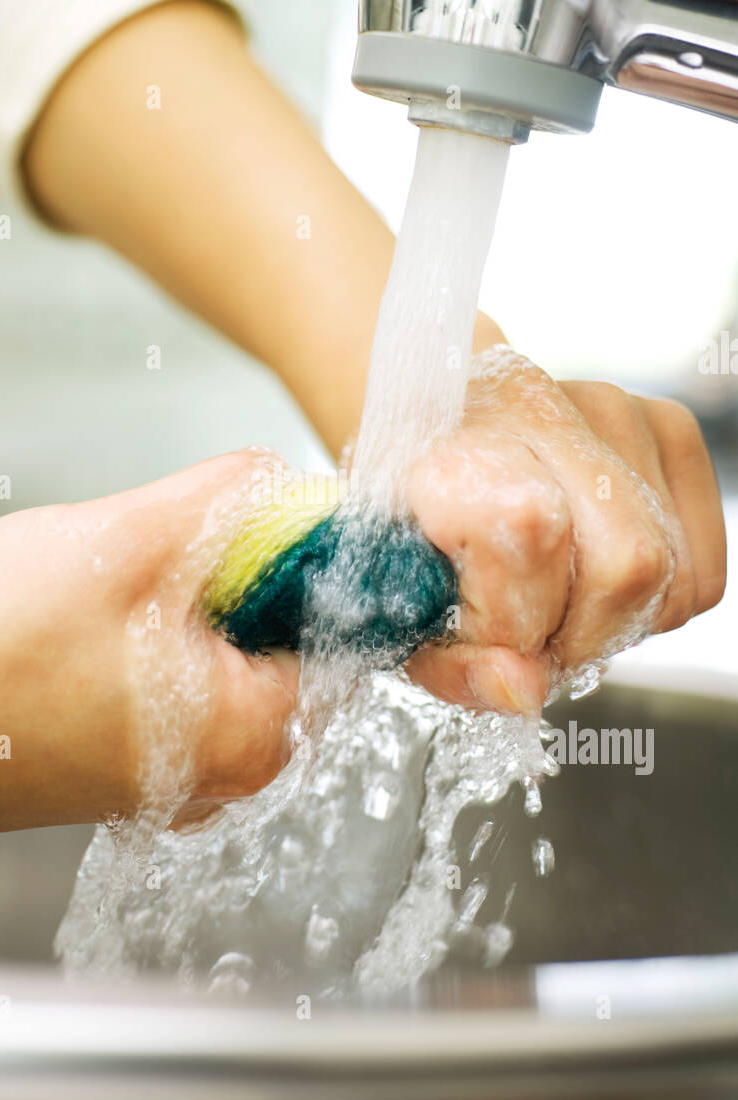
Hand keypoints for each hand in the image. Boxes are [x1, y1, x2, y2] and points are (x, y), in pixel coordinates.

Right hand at [0, 453, 296, 839]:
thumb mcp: (128, 540)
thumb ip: (229, 499)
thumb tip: (284, 482)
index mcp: (253, 733)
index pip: (338, 628)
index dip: (304, 556)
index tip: (259, 517)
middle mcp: (225, 777)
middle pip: (278, 648)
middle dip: (234, 582)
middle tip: (164, 551)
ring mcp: (172, 783)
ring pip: (219, 665)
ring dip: (184, 611)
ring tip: (112, 590)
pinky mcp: (122, 776)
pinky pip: (173, 693)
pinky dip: (151, 648)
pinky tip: (88, 629)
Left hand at [406, 347, 725, 713]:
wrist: (417, 440)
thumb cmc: (402, 526)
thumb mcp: (397, 610)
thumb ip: (452, 665)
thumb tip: (523, 692)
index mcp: (454, 444)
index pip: (533, 534)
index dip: (516, 620)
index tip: (481, 635)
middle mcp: (540, 407)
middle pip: (629, 561)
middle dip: (583, 637)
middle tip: (530, 640)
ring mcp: (611, 409)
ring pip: (673, 571)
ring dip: (618, 624)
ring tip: (554, 605)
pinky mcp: (665, 426)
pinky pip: (704, 568)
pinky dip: (658, 604)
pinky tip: (594, 583)